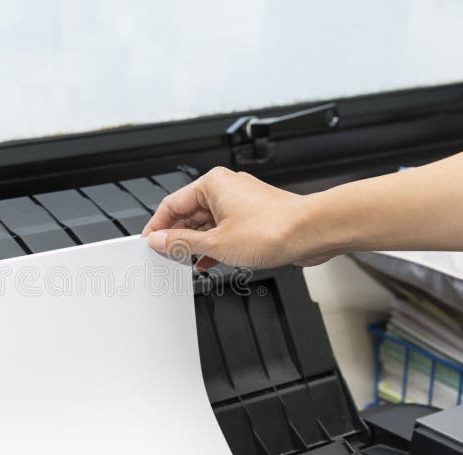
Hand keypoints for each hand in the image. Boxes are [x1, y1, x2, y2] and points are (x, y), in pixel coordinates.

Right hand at [141, 167, 331, 269]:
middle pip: (189, 213)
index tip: (149, 244)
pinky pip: (224, 228)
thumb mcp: (215, 243)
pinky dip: (214, 244)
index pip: (172, 204)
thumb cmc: (273, 229)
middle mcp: (226, 188)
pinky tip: (208, 261)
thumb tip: (160, 240)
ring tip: (187, 263)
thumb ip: (182, 242)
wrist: (312, 232)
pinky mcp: (253, 215)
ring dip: (196, 243)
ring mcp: (241, 201)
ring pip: (207, 222)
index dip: (158, 226)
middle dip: (178, 236)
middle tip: (167, 257)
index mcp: (212, 184)